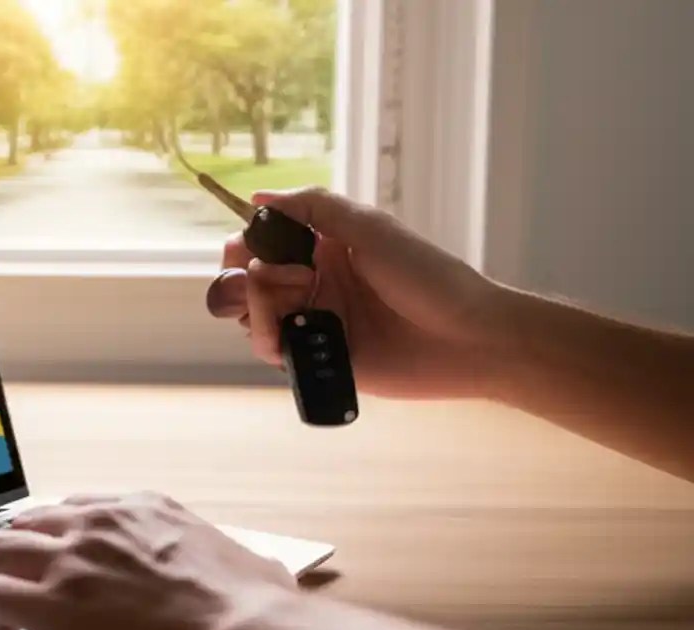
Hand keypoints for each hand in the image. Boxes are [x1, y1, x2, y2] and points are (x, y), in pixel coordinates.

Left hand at [0, 493, 296, 629]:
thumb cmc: (256, 613)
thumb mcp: (251, 564)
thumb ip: (241, 563)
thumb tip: (266, 572)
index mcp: (145, 509)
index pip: (78, 508)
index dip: (59, 536)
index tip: (57, 557)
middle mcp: (101, 523)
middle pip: (28, 523)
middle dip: (17, 553)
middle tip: (17, 583)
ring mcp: (71, 560)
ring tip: (0, 614)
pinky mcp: (50, 604)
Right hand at [207, 188, 508, 397]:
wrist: (467, 337)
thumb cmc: (427, 275)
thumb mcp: (370, 227)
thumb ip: (312, 208)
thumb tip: (255, 197)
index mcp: (321, 247)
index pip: (258, 241)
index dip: (244, 243)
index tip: (253, 247)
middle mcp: (311, 283)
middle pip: (242, 281)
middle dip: (236, 279)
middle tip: (259, 279)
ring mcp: (312, 322)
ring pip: (250, 316)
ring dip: (253, 307)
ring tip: (290, 304)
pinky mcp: (318, 359)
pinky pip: (272, 350)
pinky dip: (267, 338)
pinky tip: (287, 333)